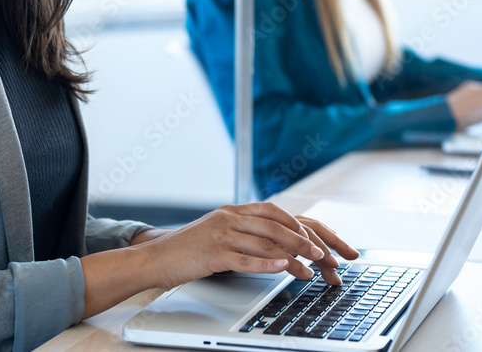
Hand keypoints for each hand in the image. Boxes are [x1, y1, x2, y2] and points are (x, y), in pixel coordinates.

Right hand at [137, 203, 359, 290]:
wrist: (158, 257)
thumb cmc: (190, 248)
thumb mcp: (219, 231)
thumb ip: (243, 230)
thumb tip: (275, 242)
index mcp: (233, 211)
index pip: (273, 211)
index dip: (297, 223)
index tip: (315, 237)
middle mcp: (229, 218)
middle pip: (275, 227)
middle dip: (303, 242)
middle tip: (323, 256)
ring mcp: (221, 235)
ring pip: (265, 244)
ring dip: (292, 258)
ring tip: (311, 269)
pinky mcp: (214, 254)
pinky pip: (246, 259)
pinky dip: (267, 265)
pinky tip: (283, 270)